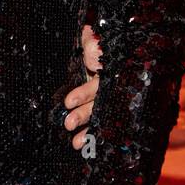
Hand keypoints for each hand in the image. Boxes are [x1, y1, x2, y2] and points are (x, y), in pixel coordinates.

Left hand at [65, 24, 101, 148]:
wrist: (116, 46)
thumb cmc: (102, 43)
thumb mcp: (99, 39)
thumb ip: (94, 42)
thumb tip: (88, 43)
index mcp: (111, 72)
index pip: (97, 85)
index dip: (83, 94)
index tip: (67, 102)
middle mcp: (113, 87)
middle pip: (99, 104)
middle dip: (84, 115)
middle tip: (68, 124)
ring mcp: (112, 98)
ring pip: (101, 115)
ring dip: (89, 130)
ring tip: (75, 143)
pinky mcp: (109, 107)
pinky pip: (103, 122)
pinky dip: (94, 134)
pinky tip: (84, 145)